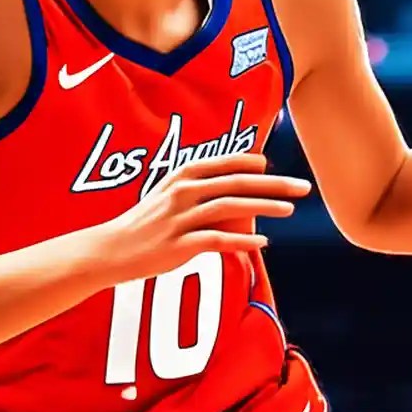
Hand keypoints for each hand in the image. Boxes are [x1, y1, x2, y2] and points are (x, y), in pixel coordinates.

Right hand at [98, 153, 307, 284]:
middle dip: (273, 183)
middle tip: (302, 186)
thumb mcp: (165, 196)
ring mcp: (180, 218)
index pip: (222, 163)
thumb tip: (230, 190)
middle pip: (235, 182)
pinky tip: (262, 242)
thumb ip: (195, 189)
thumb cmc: (142, 224)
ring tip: (289, 209)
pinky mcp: (180, 245)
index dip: (248, 162)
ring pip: (230, 206)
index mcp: (179, 177)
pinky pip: (217, 239)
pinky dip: (242, 240)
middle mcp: (182, 193)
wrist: (110, 249)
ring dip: (264, 206)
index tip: (270, 163)